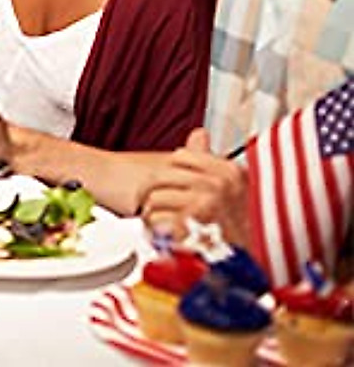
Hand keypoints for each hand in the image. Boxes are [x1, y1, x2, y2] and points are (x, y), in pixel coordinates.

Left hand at [138, 128, 250, 245]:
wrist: (253, 274)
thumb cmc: (244, 233)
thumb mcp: (234, 190)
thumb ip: (211, 160)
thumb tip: (199, 133)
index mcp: (229, 172)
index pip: (181, 156)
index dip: (175, 175)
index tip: (179, 190)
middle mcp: (218, 184)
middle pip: (161, 175)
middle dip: (157, 195)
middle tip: (164, 212)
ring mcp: (204, 203)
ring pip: (154, 199)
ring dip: (155, 216)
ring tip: (170, 229)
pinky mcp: (190, 226)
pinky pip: (155, 219)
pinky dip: (157, 233)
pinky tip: (171, 241)